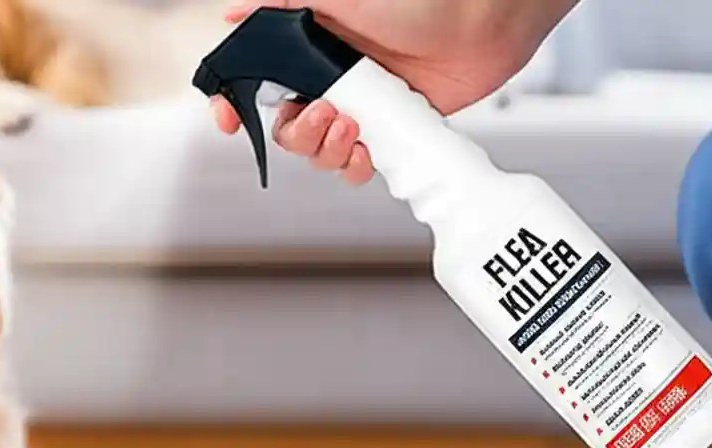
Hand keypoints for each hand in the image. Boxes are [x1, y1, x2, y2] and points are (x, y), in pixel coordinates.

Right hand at [211, 0, 578, 183]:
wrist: (483, 22)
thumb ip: (282, 5)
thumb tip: (231, 16)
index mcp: (310, 46)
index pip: (257, 81)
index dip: (236, 103)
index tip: (229, 118)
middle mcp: (332, 78)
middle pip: (286, 127)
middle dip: (297, 132)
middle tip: (327, 113)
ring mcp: (362, 106)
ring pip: (318, 151)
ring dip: (325, 150)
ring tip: (354, 127)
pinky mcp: (392, 130)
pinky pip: (357, 164)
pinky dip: (354, 167)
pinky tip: (367, 152)